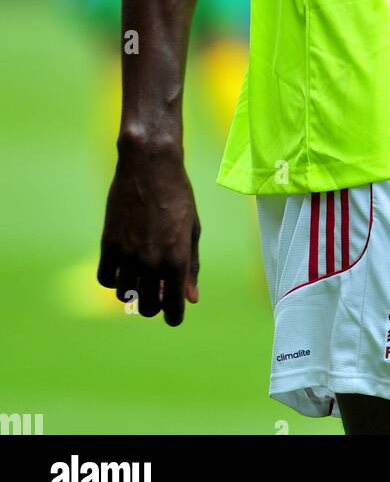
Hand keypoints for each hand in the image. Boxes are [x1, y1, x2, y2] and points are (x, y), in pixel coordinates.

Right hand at [97, 141, 200, 324]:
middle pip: (147, 307)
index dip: (173, 316)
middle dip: (154, 305)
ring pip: (125, 296)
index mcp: (177, 259)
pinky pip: (105, 279)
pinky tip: (123, 267)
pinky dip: (114, 279)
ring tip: (141, 275)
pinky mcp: (108, 243)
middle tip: (157, 291)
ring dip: (134, 292)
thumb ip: (191, 267)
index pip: (172, 308)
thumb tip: (191, 299)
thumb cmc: (178, 196)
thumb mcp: (192, 231)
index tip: (172, 313)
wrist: (150, 166)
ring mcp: (128, 253)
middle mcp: (152, 261)